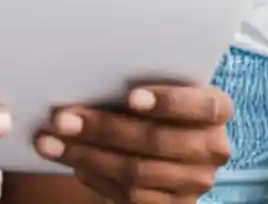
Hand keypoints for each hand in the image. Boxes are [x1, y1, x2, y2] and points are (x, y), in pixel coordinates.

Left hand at [37, 84, 232, 202]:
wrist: (158, 149)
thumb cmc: (149, 106)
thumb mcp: (154, 88)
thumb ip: (135, 85)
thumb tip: (81, 76)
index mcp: (217, 109)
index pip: (203, 105)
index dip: (169, 102)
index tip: (130, 97)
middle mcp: (213, 148)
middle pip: (156, 141)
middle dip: (103, 129)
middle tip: (62, 119)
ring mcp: (196, 182)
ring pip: (136, 171)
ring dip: (86, 156)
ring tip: (50, 142)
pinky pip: (131, 196)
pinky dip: (97, 178)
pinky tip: (74, 164)